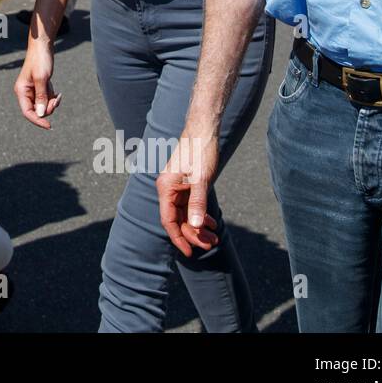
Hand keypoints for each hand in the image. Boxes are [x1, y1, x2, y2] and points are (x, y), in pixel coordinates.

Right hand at [14, 41, 60, 128]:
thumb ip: (41, 97)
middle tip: (57, 100)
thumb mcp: (42, 78)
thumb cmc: (40, 60)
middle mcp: (25, 92)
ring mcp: (33, 91)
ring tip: (58, 94)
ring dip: (52, 103)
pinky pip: (47, 99)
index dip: (38, 120)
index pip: (27, 112)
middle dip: (48, 108)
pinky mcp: (40, 88)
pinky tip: (57, 92)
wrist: (43, 46)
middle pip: (36, 110)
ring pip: (43, 106)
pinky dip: (53, 98)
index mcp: (21, 91)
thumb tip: (41, 114)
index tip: (49, 126)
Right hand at [156, 129, 220, 256]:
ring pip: (185, 214)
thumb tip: (196, 227)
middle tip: (211, 244)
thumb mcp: (201, 180)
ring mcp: (177, 187)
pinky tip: (211, 222)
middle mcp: (168, 189)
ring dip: (198, 227)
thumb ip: (197, 204)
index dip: (179, 238)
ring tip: (214, 237)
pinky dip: (200, 215)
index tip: (190, 253)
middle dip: (193, 234)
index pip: (169, 221)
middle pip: (178, 220)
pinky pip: (190, 206)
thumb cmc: (200, 151)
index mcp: (166, 188)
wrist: (203, 129)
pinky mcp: (185, 184)